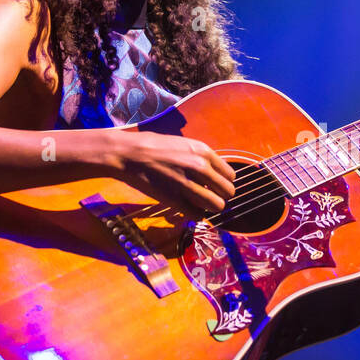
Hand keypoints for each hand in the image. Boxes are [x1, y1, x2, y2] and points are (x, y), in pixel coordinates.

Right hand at [109, 129, 235, 216]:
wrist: (129, 154)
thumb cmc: (154, 147)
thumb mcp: (184, 145)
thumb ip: (201, 159)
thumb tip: (213, 175)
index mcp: (204, 152)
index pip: (230, 176)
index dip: (222, 182)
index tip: (212, 184)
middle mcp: (201, 167)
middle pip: (228, 193)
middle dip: (218, 196)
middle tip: (205, 195)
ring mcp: (188, 184)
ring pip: (216, 206)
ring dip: (208, 207)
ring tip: (196, 202)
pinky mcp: (175, 200)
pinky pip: (197, 215)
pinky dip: (193, 214)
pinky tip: (185, 207)